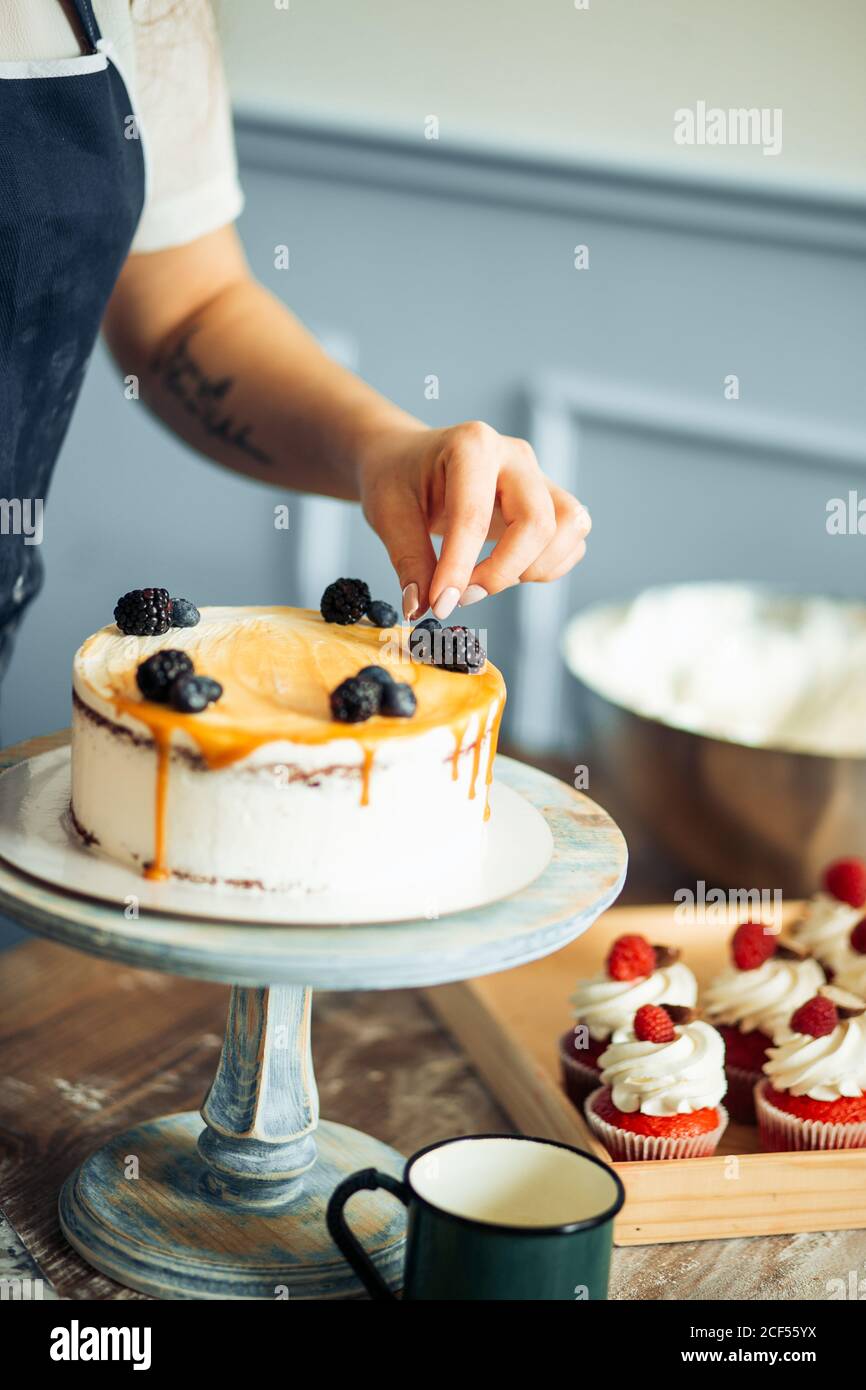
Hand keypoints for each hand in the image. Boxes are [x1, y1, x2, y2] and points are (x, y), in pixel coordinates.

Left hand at [358, 420, 590, 619]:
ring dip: (534, 568)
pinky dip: (548, 567)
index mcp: (471, 445)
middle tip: (463, 595)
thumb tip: (421, 607)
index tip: (441, 604)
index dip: (459, 568)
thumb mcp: (388, 513)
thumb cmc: (398, 478)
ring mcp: (538, 476)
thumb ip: (408, 560)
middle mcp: (514, 456)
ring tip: (488, 580)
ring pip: (570, 527)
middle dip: (503, 572)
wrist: (407, 457)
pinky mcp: (549, 500)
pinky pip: (572, 540)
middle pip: (538, 522)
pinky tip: (509, 571)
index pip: (474, 516)